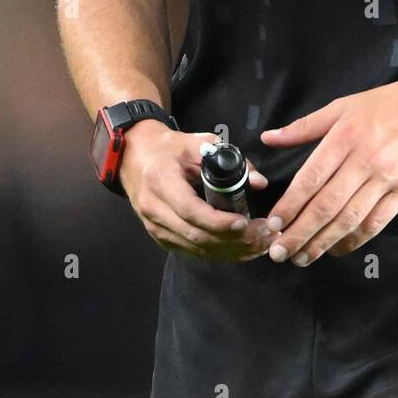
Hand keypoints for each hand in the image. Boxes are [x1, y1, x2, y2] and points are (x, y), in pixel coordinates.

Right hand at [120, 121, 281, 261]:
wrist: (135, 158)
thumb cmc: (167, 149)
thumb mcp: (195, 143)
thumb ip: (227, 158)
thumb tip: (259, 181)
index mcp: (161, 183)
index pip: (190, 210)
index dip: (218, 221)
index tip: (244, 222)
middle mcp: (155, 210)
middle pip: (195, 235)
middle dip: (232, 240)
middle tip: (263, 235)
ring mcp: (155, 228)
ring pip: (195, 249)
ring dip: (230, 251)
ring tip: (259, 245)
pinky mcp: (161, 238)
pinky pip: (192, 252)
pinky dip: (218, 254)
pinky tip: (242, 251)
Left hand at [257, 79, 397, 264]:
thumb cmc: (386, 105)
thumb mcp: (343, 106)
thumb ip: (304, 126)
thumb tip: (268, 138)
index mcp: (345, 137)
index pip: (311, 178)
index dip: (291, 204)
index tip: (273, 224)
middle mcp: (364, 161)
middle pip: (327, 205)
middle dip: (300, 233)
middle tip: (280, 252)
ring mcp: (387, 179)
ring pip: (350, 219)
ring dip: (323, 242)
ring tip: (302, 257)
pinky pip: (376, 222)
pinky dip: (355, 240)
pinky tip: (337, 249)